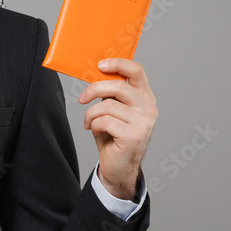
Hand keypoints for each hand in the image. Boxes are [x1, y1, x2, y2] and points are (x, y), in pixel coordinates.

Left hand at [78, 58, 156, 199]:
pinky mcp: (134, 136)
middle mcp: (148, 108)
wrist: (118, 166)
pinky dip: (95, 125)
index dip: (118, 64)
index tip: (100, 65)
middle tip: (82, 98)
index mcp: (144, 97)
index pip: (136, 71)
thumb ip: (111, 94)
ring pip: (107, 105)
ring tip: (89, 122)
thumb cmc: (114, 135)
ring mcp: (143, 122)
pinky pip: (105, 121)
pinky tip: (96, 131)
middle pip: (118, 86)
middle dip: (94, 90)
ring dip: (91, 114)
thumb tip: (95, 74)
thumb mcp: (113, 110)